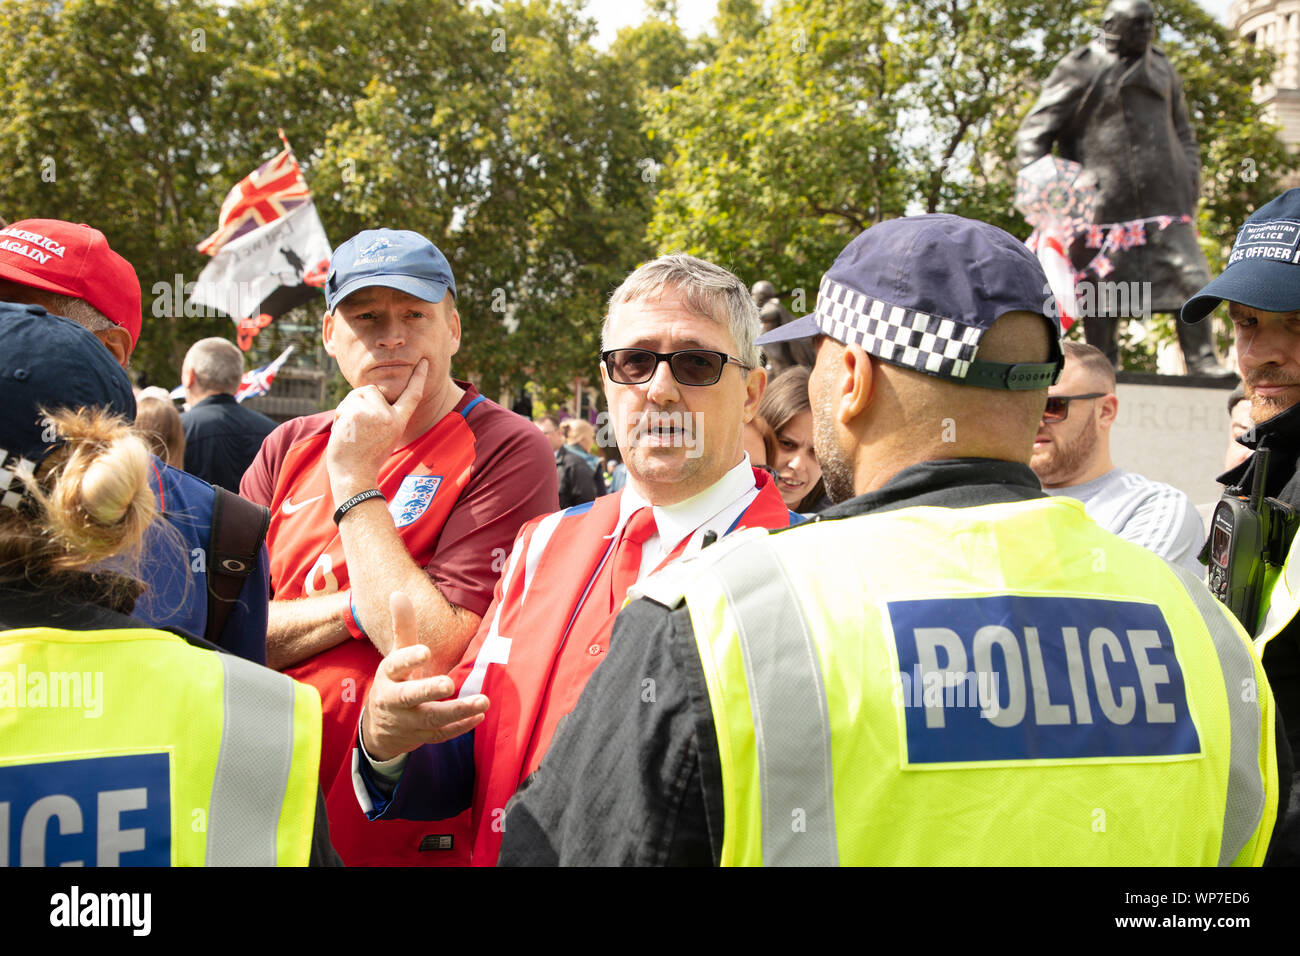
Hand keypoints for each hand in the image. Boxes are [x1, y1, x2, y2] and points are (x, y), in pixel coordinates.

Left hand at [327, 358, 428, 498]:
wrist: (354, 475)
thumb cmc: (366, 459)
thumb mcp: (385, 437)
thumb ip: (383, 416)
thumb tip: (370, 392)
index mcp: (399, 422)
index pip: (412, 395)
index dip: (418, 377)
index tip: (422, 362)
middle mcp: (389, 416)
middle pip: (372, 390)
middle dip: (360, 400)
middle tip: (357, 425)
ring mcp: (373, 413)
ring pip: (356, 394)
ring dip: (348, 407)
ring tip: (351, 430)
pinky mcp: (356, 413)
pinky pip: (345, 404)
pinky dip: (340, 415)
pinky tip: (344, 432)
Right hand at [361, 591, 487, 761]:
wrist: (379, 727)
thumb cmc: (395, 681)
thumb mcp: (395, 655)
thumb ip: (402, 627)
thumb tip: (398, 593)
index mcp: (389, 676)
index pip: (395, 665)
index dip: (409, 658)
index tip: (425, 650)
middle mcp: (395, 700)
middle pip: (410, 697)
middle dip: (428, 690)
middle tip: (449, 684)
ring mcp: (408, 721)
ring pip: (431, 719)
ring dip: (457, 711)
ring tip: (483, 702)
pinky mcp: (421, 736)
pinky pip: (441, 734)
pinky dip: (460, 727)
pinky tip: (479, 717)